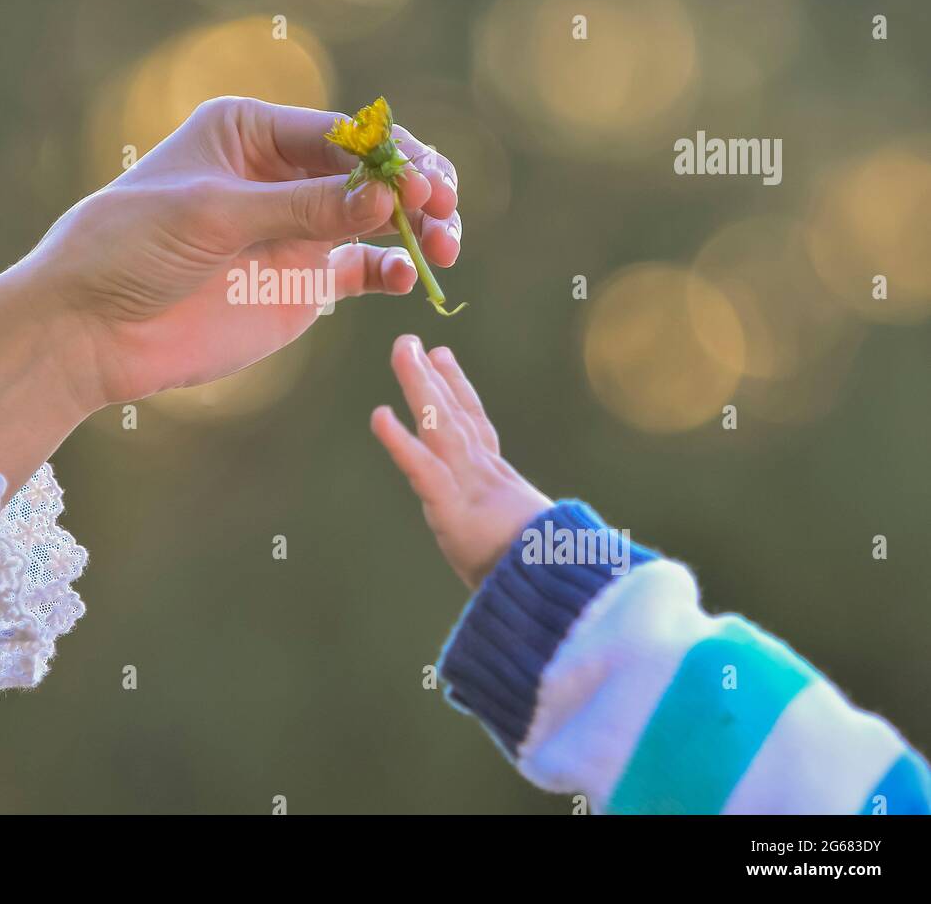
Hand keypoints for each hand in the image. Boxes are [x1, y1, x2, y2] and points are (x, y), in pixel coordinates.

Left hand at [19, 96, 460, 406]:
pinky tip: (408, 279)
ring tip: (445, 248)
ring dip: (418, 227)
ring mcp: (295, 229)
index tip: (422, 183)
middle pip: (370, 171)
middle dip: (415, 186)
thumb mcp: (214, 213)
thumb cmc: (133, 245)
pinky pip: (363, 269)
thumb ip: (303, 206)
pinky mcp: (301, 281)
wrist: (91, 327)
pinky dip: (392, 271)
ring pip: (378, 218)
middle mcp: (281, 174)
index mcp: (252, 132)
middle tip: (446, 209)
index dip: (388, 156)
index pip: (340, 132)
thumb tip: (390, 198)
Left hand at [371, 336, 551, 590]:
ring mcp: (471, 491)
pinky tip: (378, 415)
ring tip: (402, 349)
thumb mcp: (531, 556)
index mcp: (500, 489)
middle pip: (455, 415)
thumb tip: (553, 548)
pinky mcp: (456, 513)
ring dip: (419, 386)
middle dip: (432, 377)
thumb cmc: (551, 587)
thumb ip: (528, 541)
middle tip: (411, 340)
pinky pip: (424, 470)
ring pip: (441, 427)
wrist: (564, 603)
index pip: (477, 428)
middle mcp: (484, 480)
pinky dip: (399, 442)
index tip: (443, 359)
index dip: (459, 392)